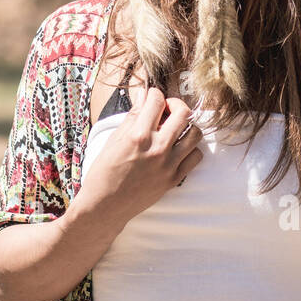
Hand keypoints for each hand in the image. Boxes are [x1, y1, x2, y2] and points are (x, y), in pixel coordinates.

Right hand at [78, 86, 205, 225]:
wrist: (106, 206)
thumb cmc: (104, 172)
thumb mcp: (114, 139)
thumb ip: (133, 116)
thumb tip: (144, 95)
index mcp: (138, 136)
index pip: (157, 100)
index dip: (154, 94)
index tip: (152, 98)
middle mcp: (157, 148)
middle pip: (183, 112)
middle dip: (175, 104)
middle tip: (167, 109)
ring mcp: (168, 165)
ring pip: (195, 133)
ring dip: (186, 126)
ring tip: (174, 129)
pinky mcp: (174, 179)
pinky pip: (195, 156)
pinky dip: (189, 149)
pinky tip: (177, 148)